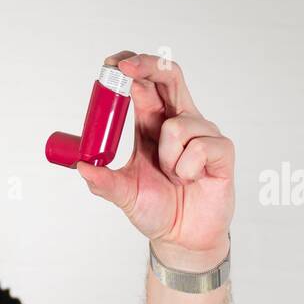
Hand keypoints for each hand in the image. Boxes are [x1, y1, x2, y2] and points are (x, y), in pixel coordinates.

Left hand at [76, 51, 234, 271]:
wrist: (183, 238)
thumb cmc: (156, 209)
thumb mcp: (124, 194)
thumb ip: (103, 181)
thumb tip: (81, 167)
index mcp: (151, 124)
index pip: (145, 84)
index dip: (130, 70)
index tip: (111, 65)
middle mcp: (178, 121)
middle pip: (170, 77)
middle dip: (149, 66)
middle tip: (126, 69)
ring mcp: (202, 134)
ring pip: (179, 124)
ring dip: (167, 156)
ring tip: (172, 176)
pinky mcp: (222, 150)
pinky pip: (200, 147)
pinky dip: (186, 168)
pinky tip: (191, 180)